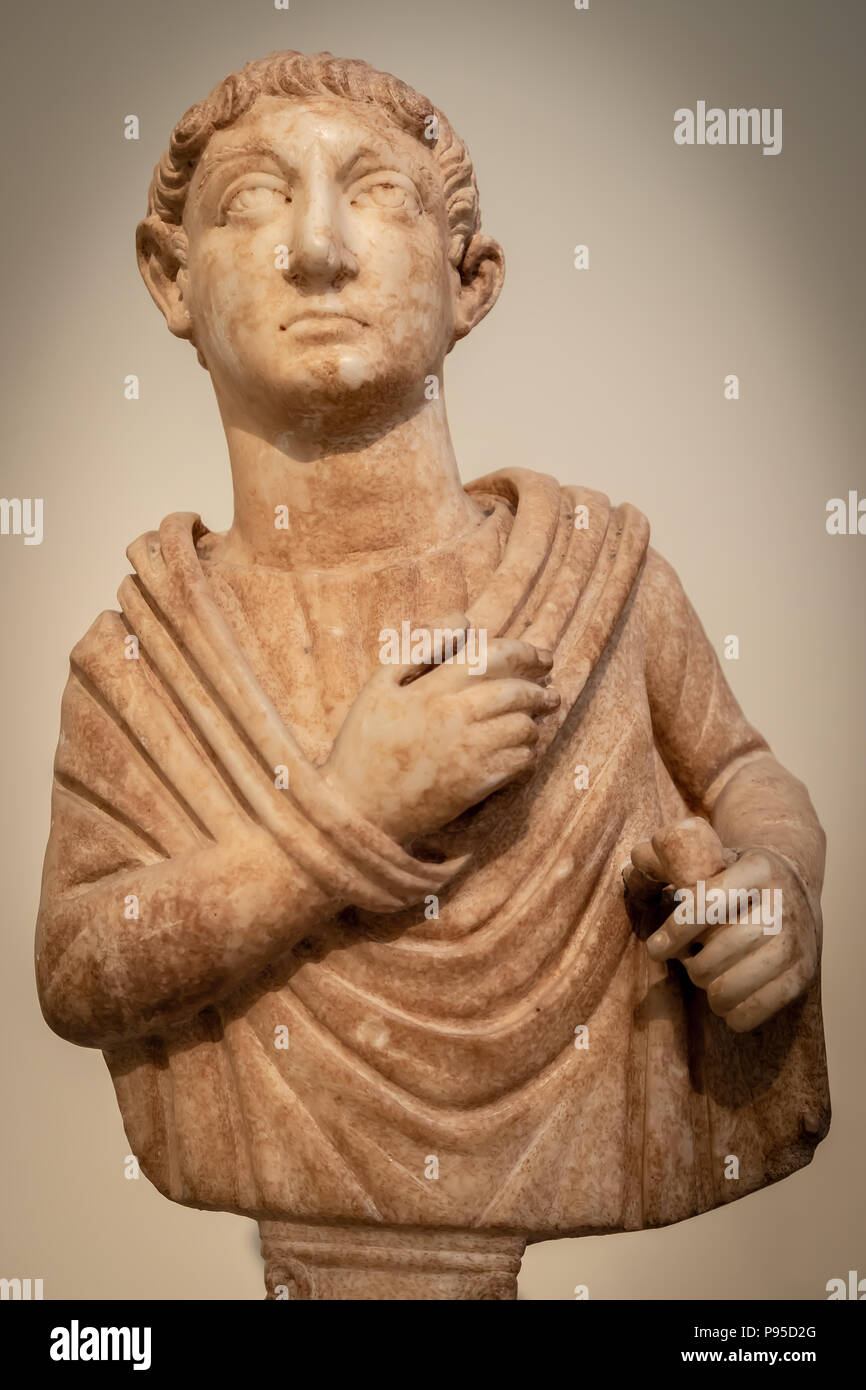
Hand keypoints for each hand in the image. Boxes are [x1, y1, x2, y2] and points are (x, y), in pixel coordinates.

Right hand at [323, 612, 559, 841]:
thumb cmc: (364, 745)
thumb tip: (462, 618)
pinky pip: (520, 762)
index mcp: (432, 688)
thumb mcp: (379, 686)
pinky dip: (527, 756)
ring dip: (533, 724)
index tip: (542, 658)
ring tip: (532, 724)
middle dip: (539, 689)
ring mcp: (469, 752)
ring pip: (523, 727)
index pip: (492, 656)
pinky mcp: (476, 784)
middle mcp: (455, 716)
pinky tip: (521, 756)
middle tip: (550, 693)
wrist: (358, 810)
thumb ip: (419, 647)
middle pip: (516, 692)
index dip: (525, 652)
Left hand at [625, 817, 818, 1031]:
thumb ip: (666, 857)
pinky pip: (759, 1008)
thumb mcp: (708, 854)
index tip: (656, 949)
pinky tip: (726, 999)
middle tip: (689, 962)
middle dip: (692, 965)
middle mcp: (782, 903)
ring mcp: (797, 941)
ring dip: (709, 990)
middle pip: (718, 952)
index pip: (708, 902)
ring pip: (733, 985)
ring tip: (706, 979)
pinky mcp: (804, 973)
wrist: (794, 885)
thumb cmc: (735, 873)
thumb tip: (635, 867)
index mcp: (756, 868)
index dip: (676, 930)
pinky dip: (734, 1013)